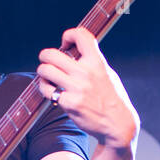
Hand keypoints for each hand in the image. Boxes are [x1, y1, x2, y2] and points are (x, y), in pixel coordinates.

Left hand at [36, 28, 139, 150]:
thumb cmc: (112, 98)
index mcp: (97, 62)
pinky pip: (46, 90)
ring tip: (47, 76)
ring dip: (42, 72)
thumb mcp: (108, 73)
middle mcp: (86, 73)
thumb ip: (93, 61)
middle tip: (47, 61)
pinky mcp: (69, 103)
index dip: (69, 35)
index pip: (81, 35)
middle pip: (52, 54)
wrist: (117, 123)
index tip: (65, 43)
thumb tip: (76, 50)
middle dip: (45, 56)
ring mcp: (77, 89)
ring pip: (45, 70)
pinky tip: (50, 89)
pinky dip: (44, 88)